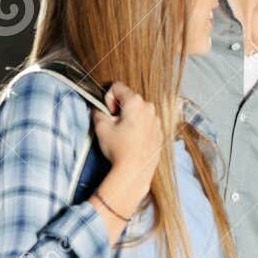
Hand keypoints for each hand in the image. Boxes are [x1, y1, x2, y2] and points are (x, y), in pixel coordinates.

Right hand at [92, 81, 161, 197]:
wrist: (135, 171)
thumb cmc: (119, 149)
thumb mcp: (101, 127)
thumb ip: (98, 112)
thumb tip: (98, 109)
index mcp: (136, 102)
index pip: (117, 87)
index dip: (108, 98)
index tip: (108, 113)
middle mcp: (149, 108)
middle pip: (129, 100)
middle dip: (119, 109)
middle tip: (114, 126)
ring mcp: (157, 121)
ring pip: (139, 112)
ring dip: (129, 119)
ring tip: (123, 135)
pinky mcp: (160, 133)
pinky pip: (146, 124)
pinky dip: (139, 128)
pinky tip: (132, 142)